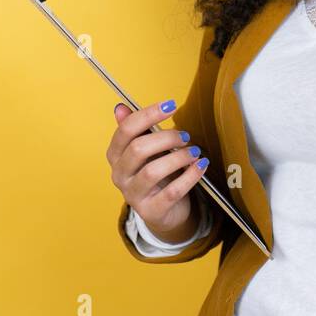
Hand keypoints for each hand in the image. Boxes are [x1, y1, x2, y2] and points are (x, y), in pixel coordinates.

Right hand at [106, 100, 208, 242]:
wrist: (164, 211)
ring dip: (178, 157)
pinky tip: (200, 165)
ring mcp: (133, 195)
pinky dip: (189, 176)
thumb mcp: (146, 150)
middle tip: (185, 136)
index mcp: (115, 155)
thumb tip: (120, 108)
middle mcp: (119, 175)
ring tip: (194, 152)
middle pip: (138, 149)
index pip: (126, 130)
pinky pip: (172, 192)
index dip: (148, 114)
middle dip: (166, 138)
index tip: (171, 104)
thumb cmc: (156, 173)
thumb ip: (135, 130)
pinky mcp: (151, 211)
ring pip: (152, 172)